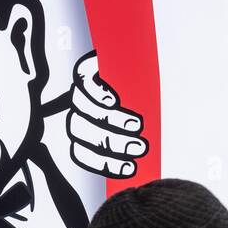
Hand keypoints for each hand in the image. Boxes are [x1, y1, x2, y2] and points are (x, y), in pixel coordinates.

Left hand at [67, 50, 147, 177]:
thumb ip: (134, 143)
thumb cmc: (135, 101)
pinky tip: (112, 100)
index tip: (130, 168)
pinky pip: (83, 83)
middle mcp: (77, 113)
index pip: (82, 153)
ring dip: (110, 121)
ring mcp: (78, 92)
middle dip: (113, 144)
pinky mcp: (84, 70)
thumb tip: (150, 167)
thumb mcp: (134, 126)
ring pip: (83, 110)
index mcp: (83, 132)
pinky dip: (96, 93)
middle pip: (82, 132)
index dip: (104, 163)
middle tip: (139, 146)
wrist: (126, 60)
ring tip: (136, 124)